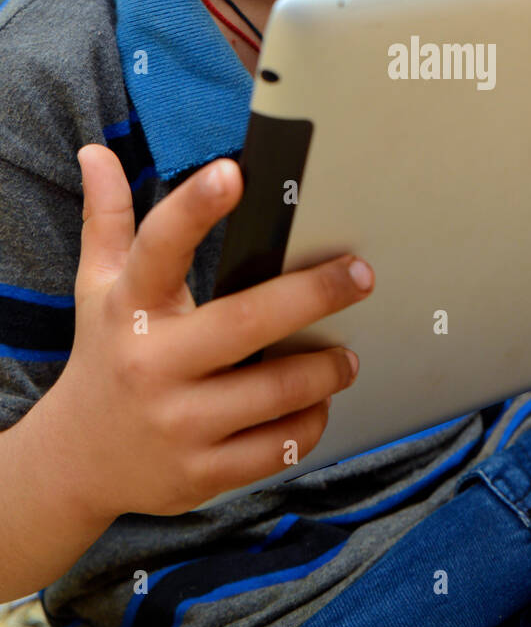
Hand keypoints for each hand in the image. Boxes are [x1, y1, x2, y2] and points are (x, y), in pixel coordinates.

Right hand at [50, 145, 370, 519]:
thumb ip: (108, 219)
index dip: (196, 207)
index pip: (160, 248)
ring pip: (276, 391)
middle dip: (315, 294)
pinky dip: (310, 422)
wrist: (75, 462)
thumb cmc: (106, 355)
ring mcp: (177, 424)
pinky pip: (277, 448)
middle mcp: (152, 364)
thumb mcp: (97, 288)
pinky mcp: (200, 474)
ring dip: (326, 369)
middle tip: (360, 276)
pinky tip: (318, 403)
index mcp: (131, 307)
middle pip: (248, 321)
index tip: (234, 172)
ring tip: (346, 356)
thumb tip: (98, 152)